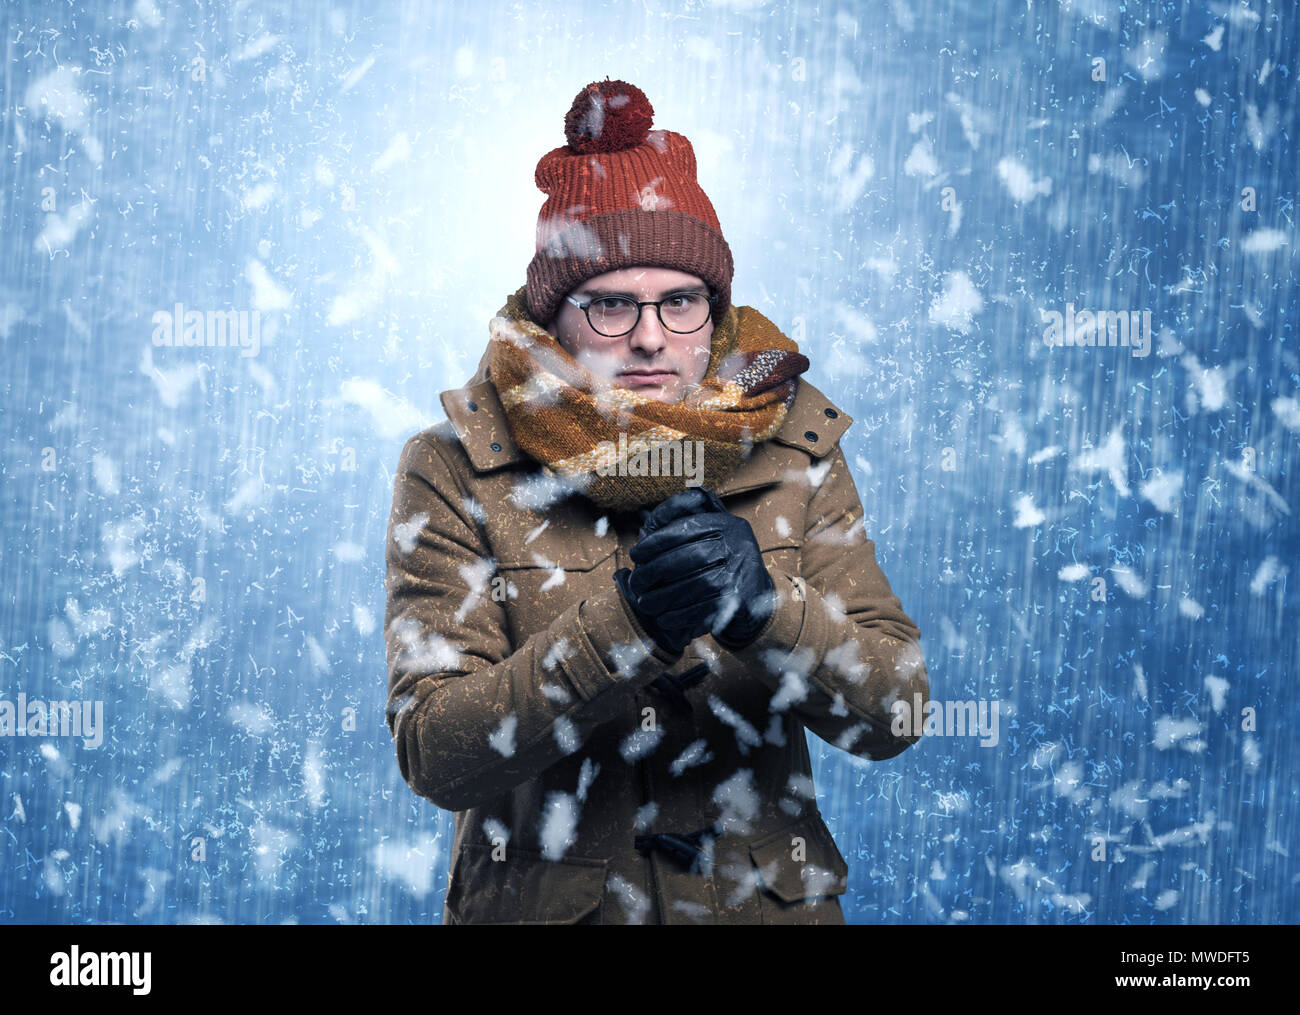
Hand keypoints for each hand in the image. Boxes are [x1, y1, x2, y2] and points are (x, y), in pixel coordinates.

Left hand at [619, 487, 774, 648]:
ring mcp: (739, 573)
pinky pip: (703, 609)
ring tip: (644, 602)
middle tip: (636, 581)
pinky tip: (663, 618)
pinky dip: (679, 616)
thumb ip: (682, 522)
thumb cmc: (721, 562)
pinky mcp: (739, 600)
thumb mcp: (710, 535)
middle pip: (687, 558)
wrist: (757, 596)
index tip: (636, 554)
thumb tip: (645, 518)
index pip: (685, 529)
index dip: (656, 542)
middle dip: (654, 571)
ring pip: (693, 586)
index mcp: (726, 524)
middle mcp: (736, 545)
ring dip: (662, 597)